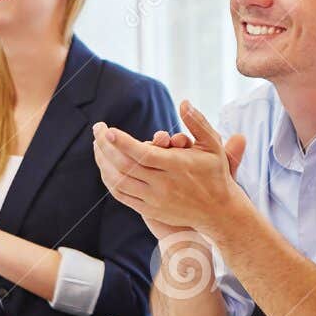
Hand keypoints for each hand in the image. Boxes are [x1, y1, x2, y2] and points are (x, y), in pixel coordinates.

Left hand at [91, 100, 247, 238]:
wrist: (219, 212)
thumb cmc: (216, 174)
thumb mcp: (213, 146)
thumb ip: (198, 123)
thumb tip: (184, 102)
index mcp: (176, 166)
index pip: (142, 154)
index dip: (121, 142)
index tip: (107, 130)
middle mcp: (163, 184)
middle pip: (125, 166)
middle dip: (105, 146)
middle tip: (97, 129)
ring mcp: (154, 199)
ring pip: (119, 181)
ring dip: (103, 162)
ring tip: (97, 146)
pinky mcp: (150, 210)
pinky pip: (122, 195)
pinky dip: (109, 180)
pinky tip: (105, 166)